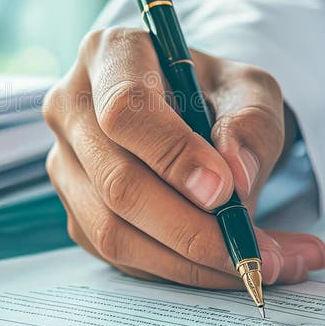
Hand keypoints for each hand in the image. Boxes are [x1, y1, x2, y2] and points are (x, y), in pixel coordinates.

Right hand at [44, 27, 324, 288]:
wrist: (191, 112)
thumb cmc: (215, 92)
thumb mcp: (250, 88)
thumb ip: (252, 124)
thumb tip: (236, 178)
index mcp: (110, 54)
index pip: (125, 109)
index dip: (172, 155)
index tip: (224, 191)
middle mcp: (72, 106)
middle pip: (116, 182)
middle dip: (192, 229)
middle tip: (257, 252)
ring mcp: (65, 162)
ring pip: (113, 230)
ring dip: (190, 262)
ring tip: (259, 264)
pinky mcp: (75, 208)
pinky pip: (118, 255)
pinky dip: (177, 271)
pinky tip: (225, 266)